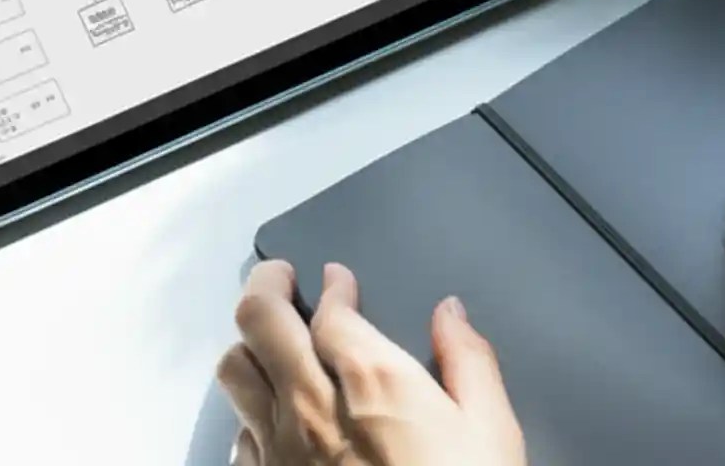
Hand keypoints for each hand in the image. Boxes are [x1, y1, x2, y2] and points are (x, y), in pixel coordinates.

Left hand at [217, 260, 524, 465]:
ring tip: (263, 334)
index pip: (331, 308)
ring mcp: (280, 450)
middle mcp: (313, 407)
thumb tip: (452, 315)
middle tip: (278, 276)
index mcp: (373, 381)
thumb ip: (469, 361)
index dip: (333, 285)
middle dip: (266, 284)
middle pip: (260, 319)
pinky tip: (266, 414)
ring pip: (232, 370)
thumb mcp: (492, 431)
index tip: (338, 279)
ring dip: (246, 342)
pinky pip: (235, 433)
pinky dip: (247, 410)